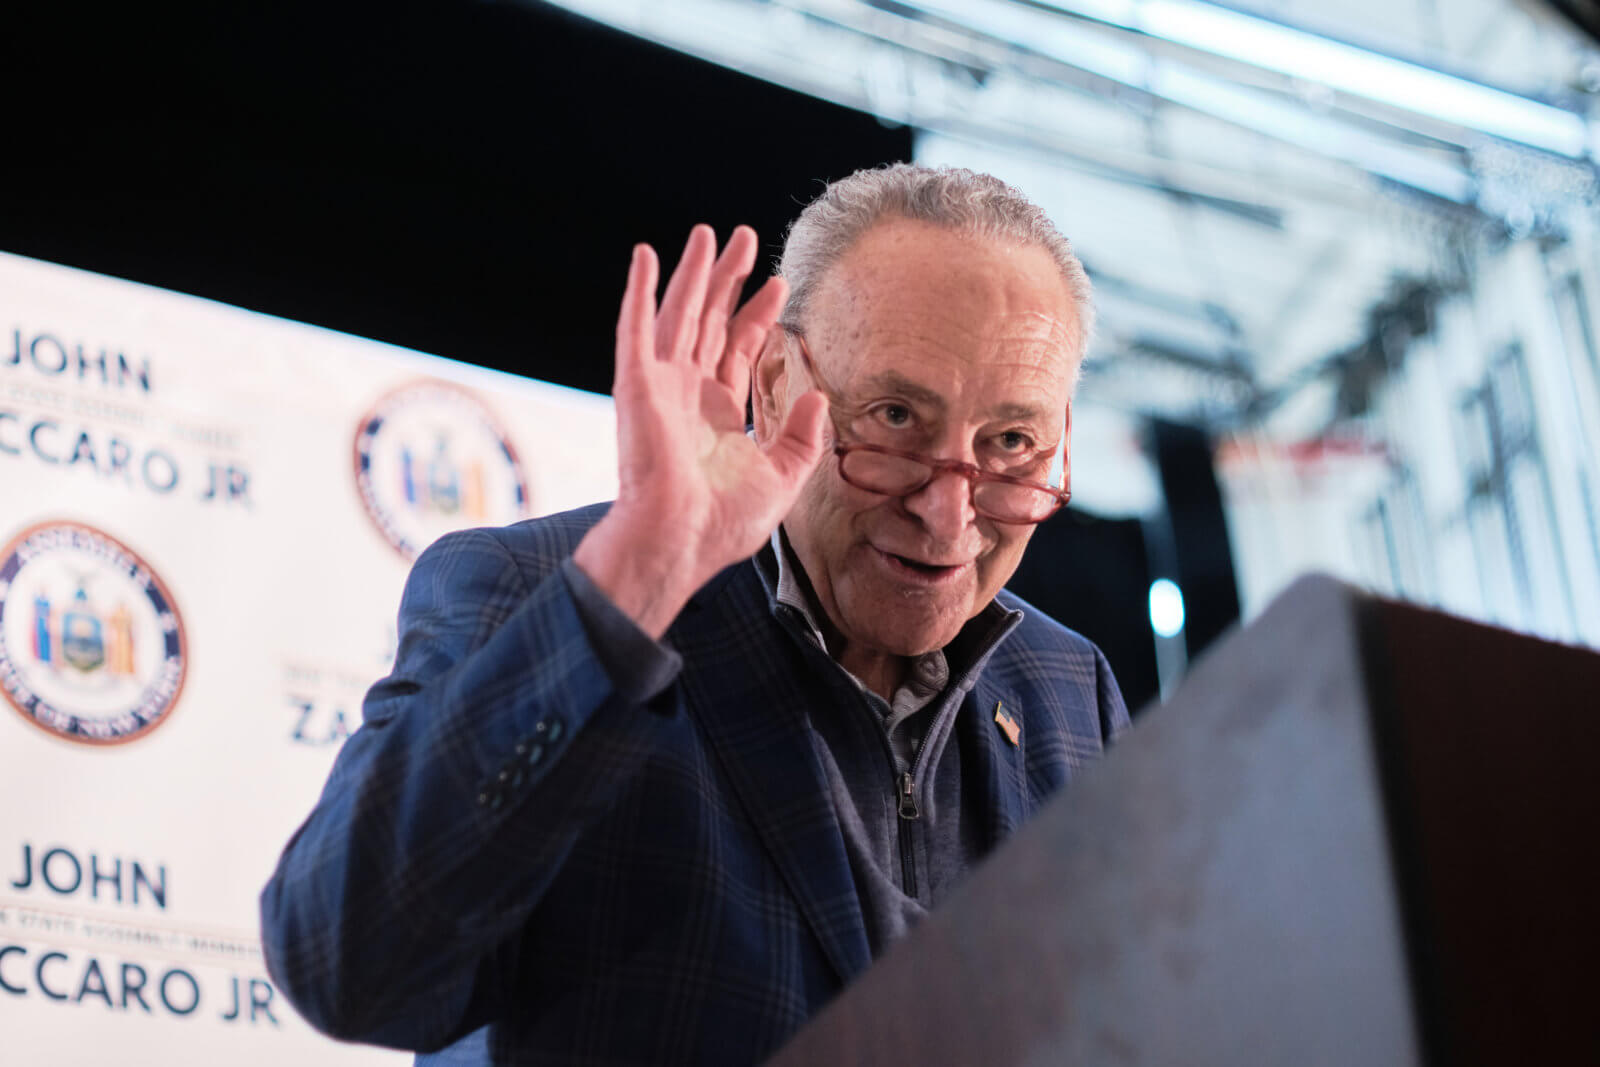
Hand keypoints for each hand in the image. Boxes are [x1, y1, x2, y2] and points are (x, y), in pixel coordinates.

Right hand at [573, 225, 828, 637]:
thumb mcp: (783, 479)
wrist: (679, 541)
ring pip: (679, 313)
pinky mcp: (636, 385)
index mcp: (719, 414)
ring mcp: (660, 385)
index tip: (780, 284)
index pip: (740, 348)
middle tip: (743, 238)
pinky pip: (636, 328)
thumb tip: (818, 397)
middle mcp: (688, 393)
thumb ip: (802, 438)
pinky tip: (646, 256)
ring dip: (691, 272)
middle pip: (710, 321)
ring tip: (707, 234)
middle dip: (728, 279)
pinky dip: (639, 291)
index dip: (759, 314)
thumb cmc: (723, 524)